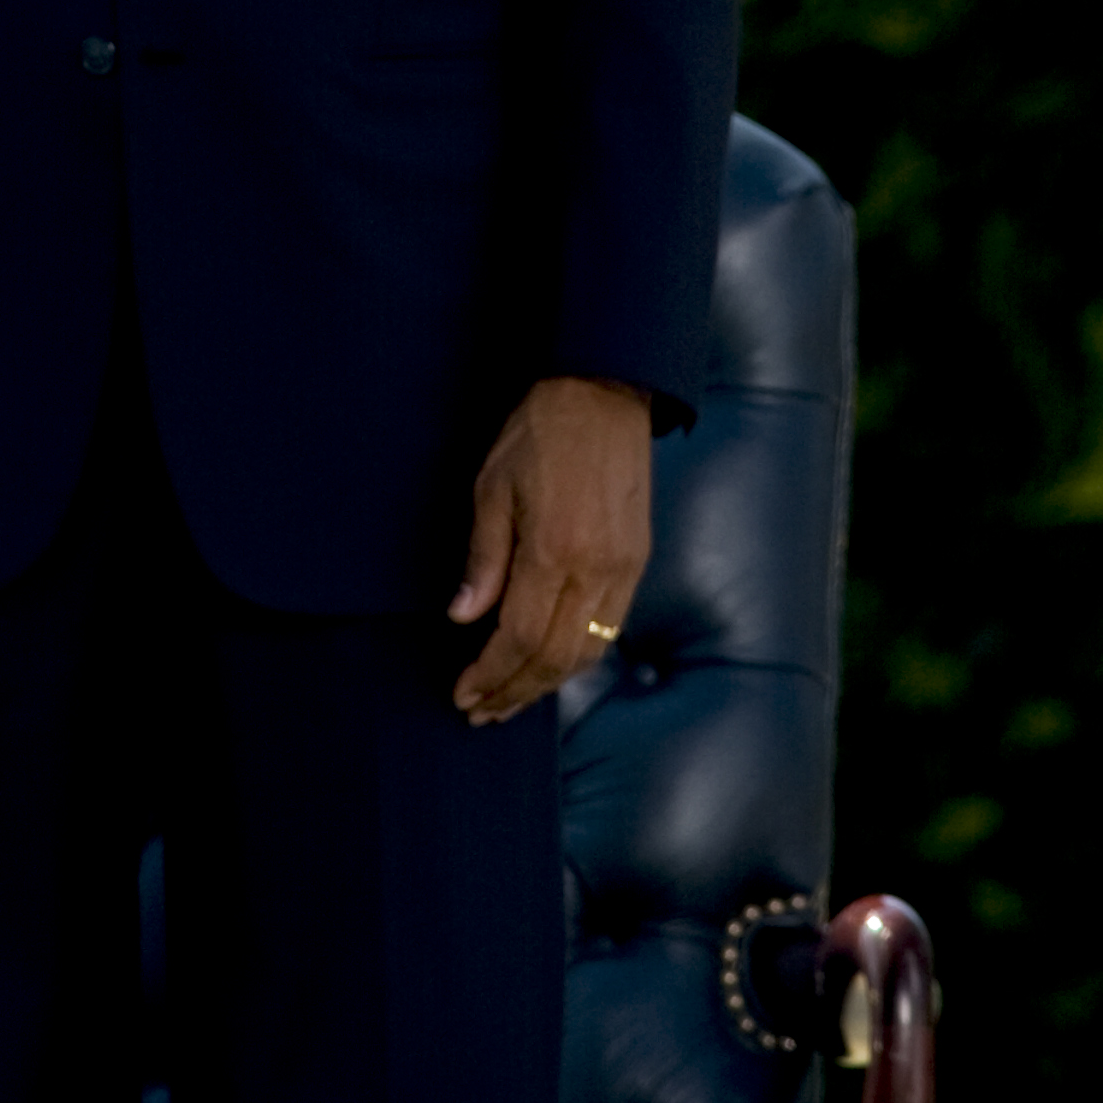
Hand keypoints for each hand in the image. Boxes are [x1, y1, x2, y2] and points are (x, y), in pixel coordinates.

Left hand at [446, 376, 653, 725]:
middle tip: (482, 710)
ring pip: (588, 651)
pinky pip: (610, 628)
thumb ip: (484, 559)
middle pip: (556, 658)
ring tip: (510, 698)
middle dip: (515, 691)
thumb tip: (464, 616)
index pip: (520, 638)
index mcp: (555, 551)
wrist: (605, 392)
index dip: (491, 674)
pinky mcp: (638, 560)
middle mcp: (596, 570)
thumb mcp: (492, 487)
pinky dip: (578, 657)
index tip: (464, 694)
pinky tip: (551, 664)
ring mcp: (624, 568)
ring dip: (547, 683)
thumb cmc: (540, 431)